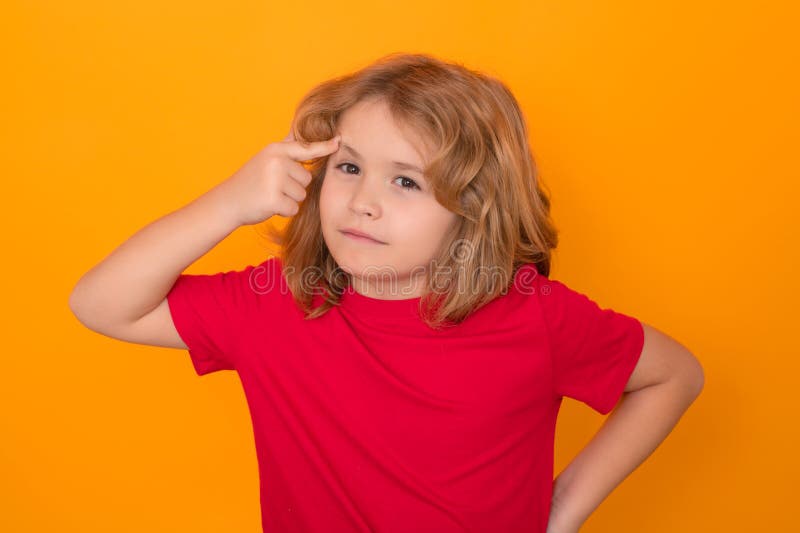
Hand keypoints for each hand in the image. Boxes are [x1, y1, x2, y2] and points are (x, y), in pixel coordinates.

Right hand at [219, 124, 339, 225]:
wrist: (227, 201)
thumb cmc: (250, 181)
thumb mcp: (266, 158)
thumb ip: (286, 147)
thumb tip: (298, 129)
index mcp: (276, 150)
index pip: (306, 148)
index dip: (324, 146)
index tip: (340, 141)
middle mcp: (277, 162)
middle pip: (307, 178)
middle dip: (293, 187)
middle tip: (272, 187)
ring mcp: (275, 180)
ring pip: (302, 195)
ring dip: (289, 199)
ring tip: (269, 194)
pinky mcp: (273, 199)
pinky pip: (294, 208)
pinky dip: (284, 211)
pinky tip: (268, 205)